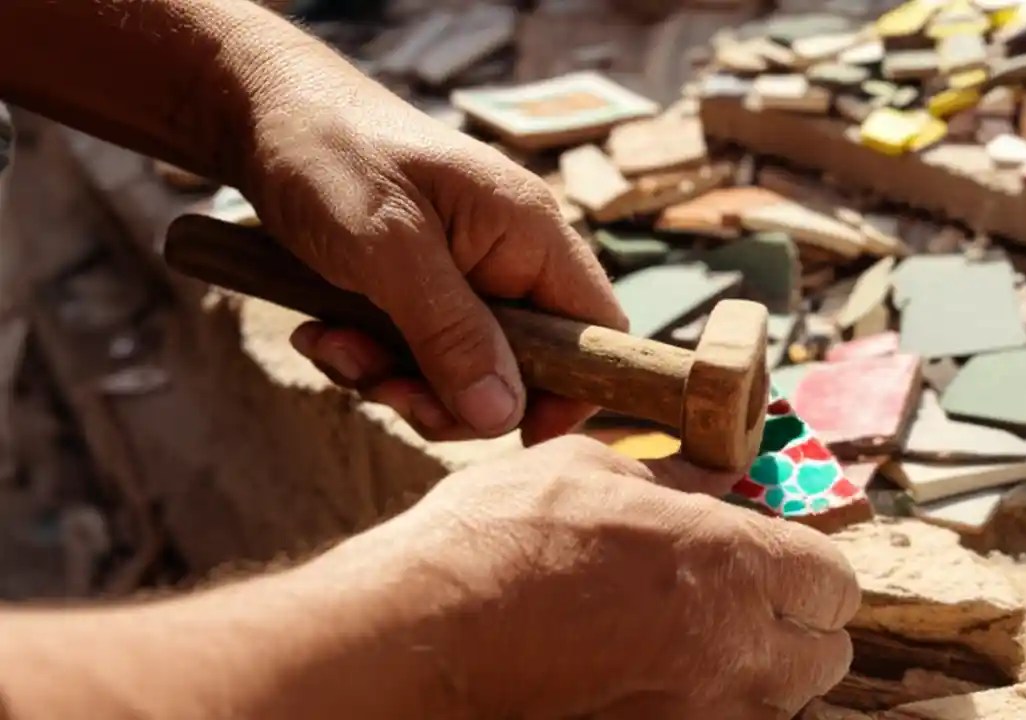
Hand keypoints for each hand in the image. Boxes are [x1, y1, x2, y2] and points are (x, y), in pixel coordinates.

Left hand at [238, 64, 622, 444]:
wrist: (262, 114)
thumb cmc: (331, 155)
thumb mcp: (388, 248)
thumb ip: (451, 331)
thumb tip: (505, 416)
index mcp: (531, 233)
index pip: (595, 330)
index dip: (572, 389)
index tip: (515, 431)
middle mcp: (511, 260)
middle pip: (524, 370)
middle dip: (450, 396)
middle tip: (384, 390)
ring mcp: (468, 279)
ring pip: (464, 374)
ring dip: (396, 381)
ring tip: (334, 346)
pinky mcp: (424, 294)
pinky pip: (420, 359)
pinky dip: (372, 363)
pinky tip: (323, 335)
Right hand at [324, 436, 860, 718]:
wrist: (421, 640)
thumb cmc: (498, 542)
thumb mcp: (591, 471)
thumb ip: (672, 483)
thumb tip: (714, 486)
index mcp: (730, 565)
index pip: (835, 579)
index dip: (807, 563)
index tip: (777, 556)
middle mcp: (736, 655)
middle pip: (825, 653)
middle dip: (794, 621)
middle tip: (737, 596)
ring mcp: (702, 717)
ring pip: (779, 702)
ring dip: (756, 668)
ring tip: (690, 637)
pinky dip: (708, 701)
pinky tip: (654, 674)